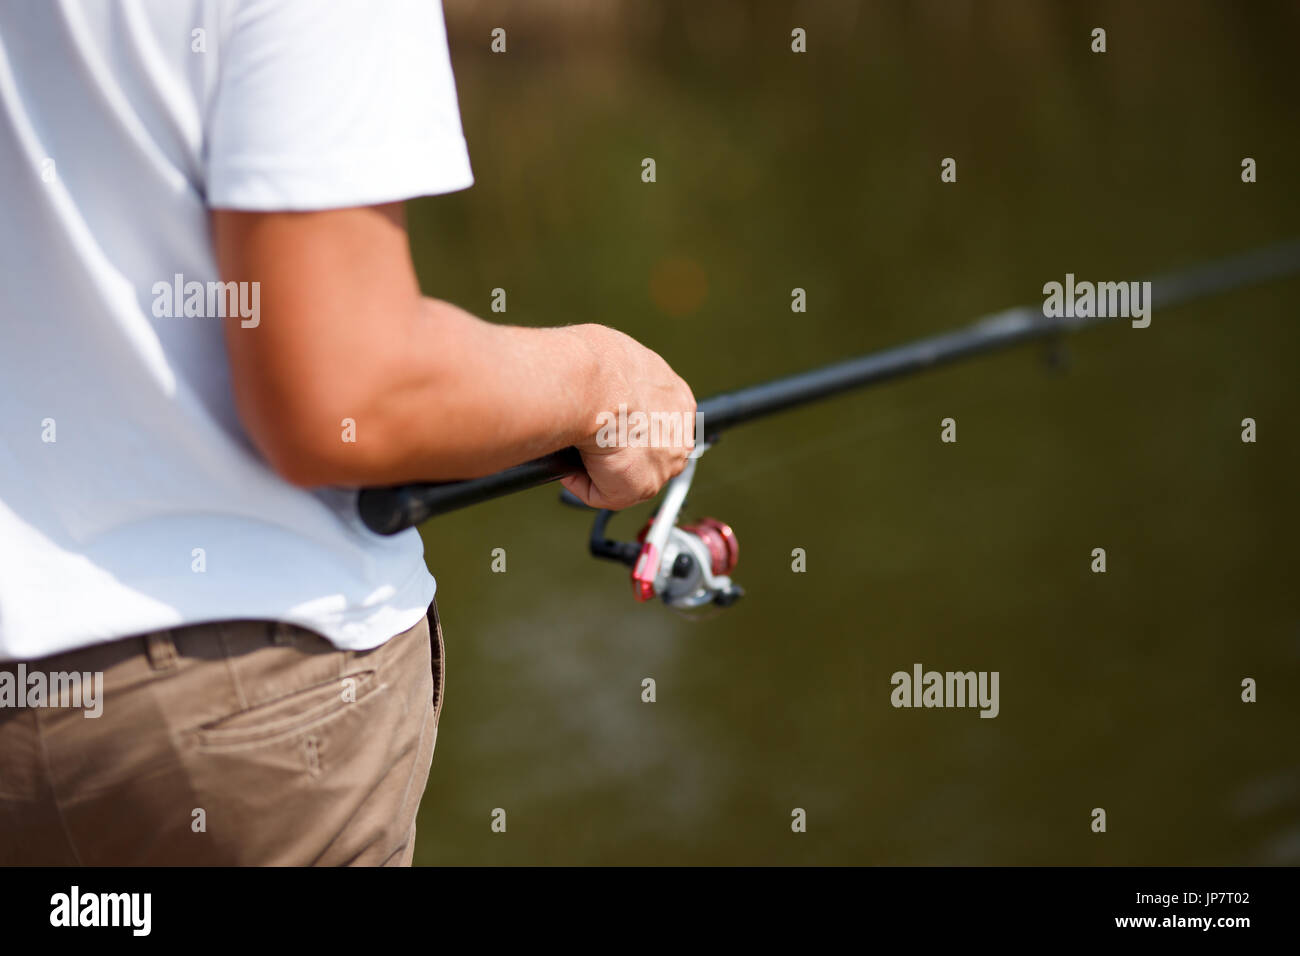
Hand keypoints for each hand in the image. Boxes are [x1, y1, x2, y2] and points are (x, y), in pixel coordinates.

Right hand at [562, 325, 695, 509]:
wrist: (596, 384)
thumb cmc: (601, 363)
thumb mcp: (617, 359)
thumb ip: (619, 381)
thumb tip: (595, 386)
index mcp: (677, 400)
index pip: (656, 420)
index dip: (630, 425)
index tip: (607, 424)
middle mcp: (678, 435)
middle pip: (646, 453)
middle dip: (618, 453)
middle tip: (587, 443)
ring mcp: (662, 465)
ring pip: (624, 476)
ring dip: (598, 468)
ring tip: (574, 450)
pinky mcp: (637, 487)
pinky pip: (601, 492)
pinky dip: (580, 481)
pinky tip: (570, 461)